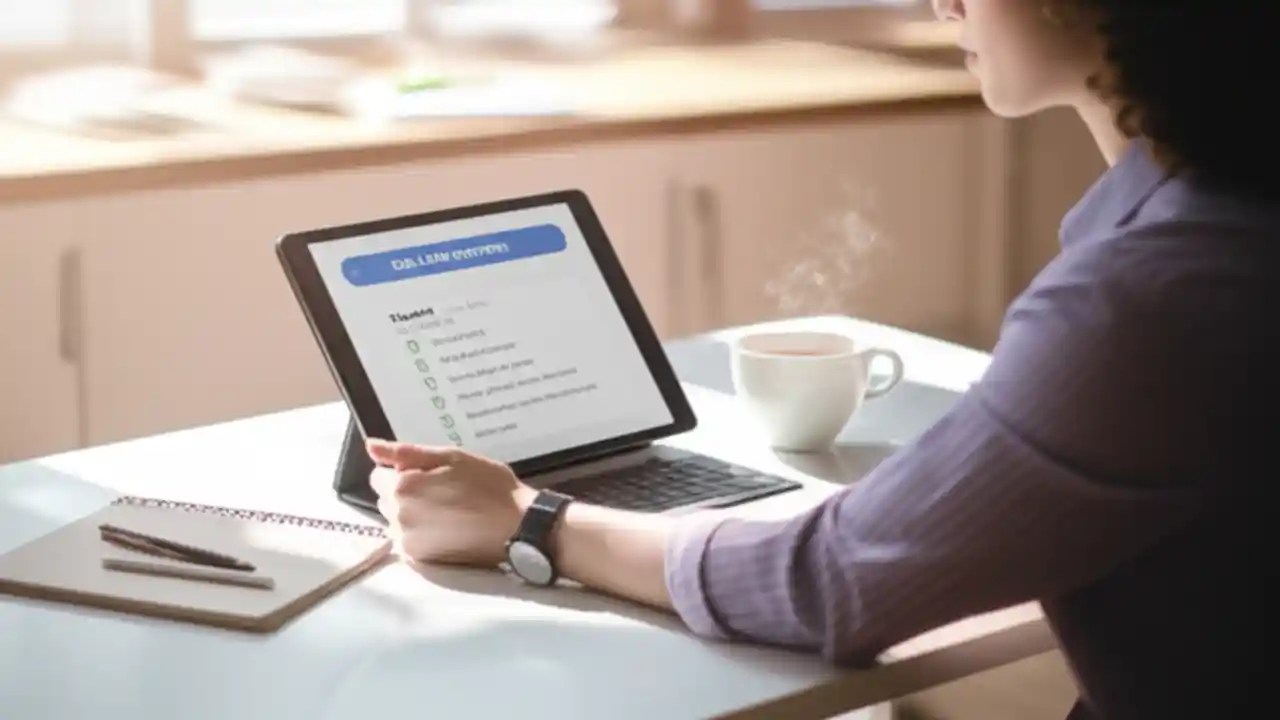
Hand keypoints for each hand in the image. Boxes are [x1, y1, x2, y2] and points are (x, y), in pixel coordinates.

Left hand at [366, 438, 536, 565]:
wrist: (518, 527)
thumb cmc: (490, 486)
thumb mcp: (452, 457)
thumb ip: (407, 452)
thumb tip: (371, 446)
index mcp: (402, 487)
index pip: (378, 475)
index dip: (404, 470)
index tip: (432, 473)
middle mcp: (397, 516)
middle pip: (386, 498)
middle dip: (406, 492)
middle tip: (444, 490)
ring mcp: (407, 541)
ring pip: (396, 520)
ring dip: (412, 513)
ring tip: (449, 510)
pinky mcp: (419, 559)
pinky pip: (408, 539)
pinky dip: (421, 532)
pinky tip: (447, 528)